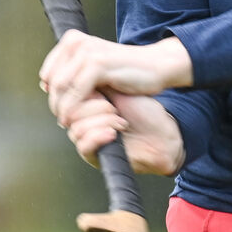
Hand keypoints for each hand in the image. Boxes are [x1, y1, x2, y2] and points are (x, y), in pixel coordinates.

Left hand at [39, 30, 193, 127]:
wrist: (156, 66)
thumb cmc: (126, 70)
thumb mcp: (93, 68)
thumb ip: (70, 72)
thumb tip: (45, 86)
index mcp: (73, 40)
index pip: (47, 74)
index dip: (54, 94)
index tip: (64, 107)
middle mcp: (78, 42)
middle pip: (52, 82)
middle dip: (58, 104)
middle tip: (67, 118)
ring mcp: (88, 52)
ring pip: (61, 88)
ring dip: (64, 109)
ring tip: (73, 120)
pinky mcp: (99, 64)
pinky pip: (76, 93)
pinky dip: (75, 109)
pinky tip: (80, 118)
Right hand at [58, 89, 185, 175]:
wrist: (162, 135)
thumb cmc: (145, 113)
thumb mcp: (120, 92)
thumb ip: (96, 85)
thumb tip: (75, 75)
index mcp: (89, 103)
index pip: (70, 97)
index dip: (83, 93)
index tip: (103, 91)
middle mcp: (84, 121)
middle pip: (70, 113)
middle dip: (94, 108)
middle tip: (115, 109)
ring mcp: (87, 138)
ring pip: (76, 129)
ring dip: (102, 122)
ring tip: (121, 122)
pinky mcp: (94, 156)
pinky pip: (83, 146)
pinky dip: (98, 136)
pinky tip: (113, 133)